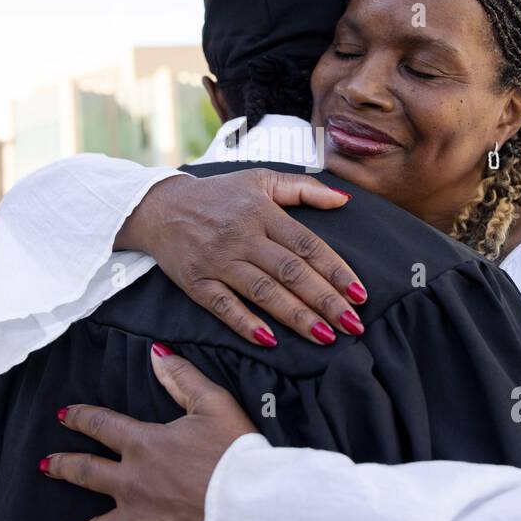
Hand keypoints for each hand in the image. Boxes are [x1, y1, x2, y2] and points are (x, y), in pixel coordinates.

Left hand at [41, 344, 256, 520]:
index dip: (80, 417)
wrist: (251, 508)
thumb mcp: (214, 404)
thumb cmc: (236, 454)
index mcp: (144, 444)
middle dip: (64, 467)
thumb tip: (156, 354)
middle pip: (87, 473)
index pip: (102, 424)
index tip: (63, 414)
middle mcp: (131, 483)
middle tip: (46, 466)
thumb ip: (182, 378)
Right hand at [114, 169, 367, 345]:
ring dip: (296, 316)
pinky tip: (270, 341)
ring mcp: (218, 260)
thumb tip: (344, 199)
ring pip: (263, 292)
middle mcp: (242, 236)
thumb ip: (303, 188)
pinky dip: (245, 323)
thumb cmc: (218, 195)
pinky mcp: (196, 282)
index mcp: (263, 212)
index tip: (361, 294)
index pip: (308, 245)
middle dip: (325, 300)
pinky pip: (223, 306)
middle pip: (291, 272)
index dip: (336, 270)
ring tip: (325, 337)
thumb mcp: (260, 180)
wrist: (159, 206)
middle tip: (353, 324)